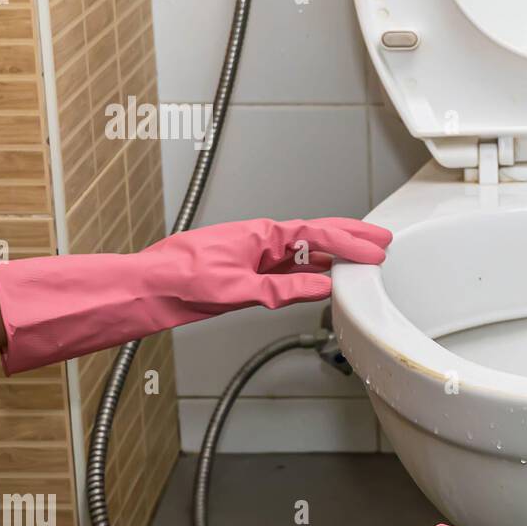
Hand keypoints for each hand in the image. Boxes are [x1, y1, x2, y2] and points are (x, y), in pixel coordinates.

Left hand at [0, 217, 391, 374]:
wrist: (145, 289)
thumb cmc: (176, 279)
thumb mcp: (233, 289)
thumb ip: (280, 290)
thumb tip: (318, 288)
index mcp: (260, 235)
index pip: (315, 234)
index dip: (349, 242)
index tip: (375, 249)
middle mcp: (261, 242)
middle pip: (315, 237)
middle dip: (350, 239)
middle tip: (381, 242)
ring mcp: (255, 258)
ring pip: (304, 253)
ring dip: (334, 256)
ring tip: (362, 259)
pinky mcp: (248, 275)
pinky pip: (289, 271)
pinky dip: (313, 273)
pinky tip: (324, 280)